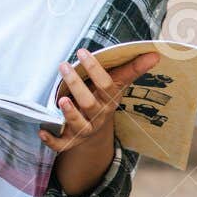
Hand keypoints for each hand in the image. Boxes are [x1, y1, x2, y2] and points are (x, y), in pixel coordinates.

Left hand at [38, 48, 158, 153]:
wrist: (97, 130)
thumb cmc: (104, 98)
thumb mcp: (116, 83)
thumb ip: (132, 68)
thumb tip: (155, 54)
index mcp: (109, 100)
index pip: (106, 84)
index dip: (95, 69)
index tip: (82, 51)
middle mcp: (98, 116)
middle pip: (89, 103)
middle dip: (77, 85)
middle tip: (64, 66)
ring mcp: (85, 129)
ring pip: (79, 124)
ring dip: (69, 113)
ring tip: (60, 100)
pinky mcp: (71, 140)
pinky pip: (62, 145)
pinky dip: (52, 141)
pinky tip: (42, 131)